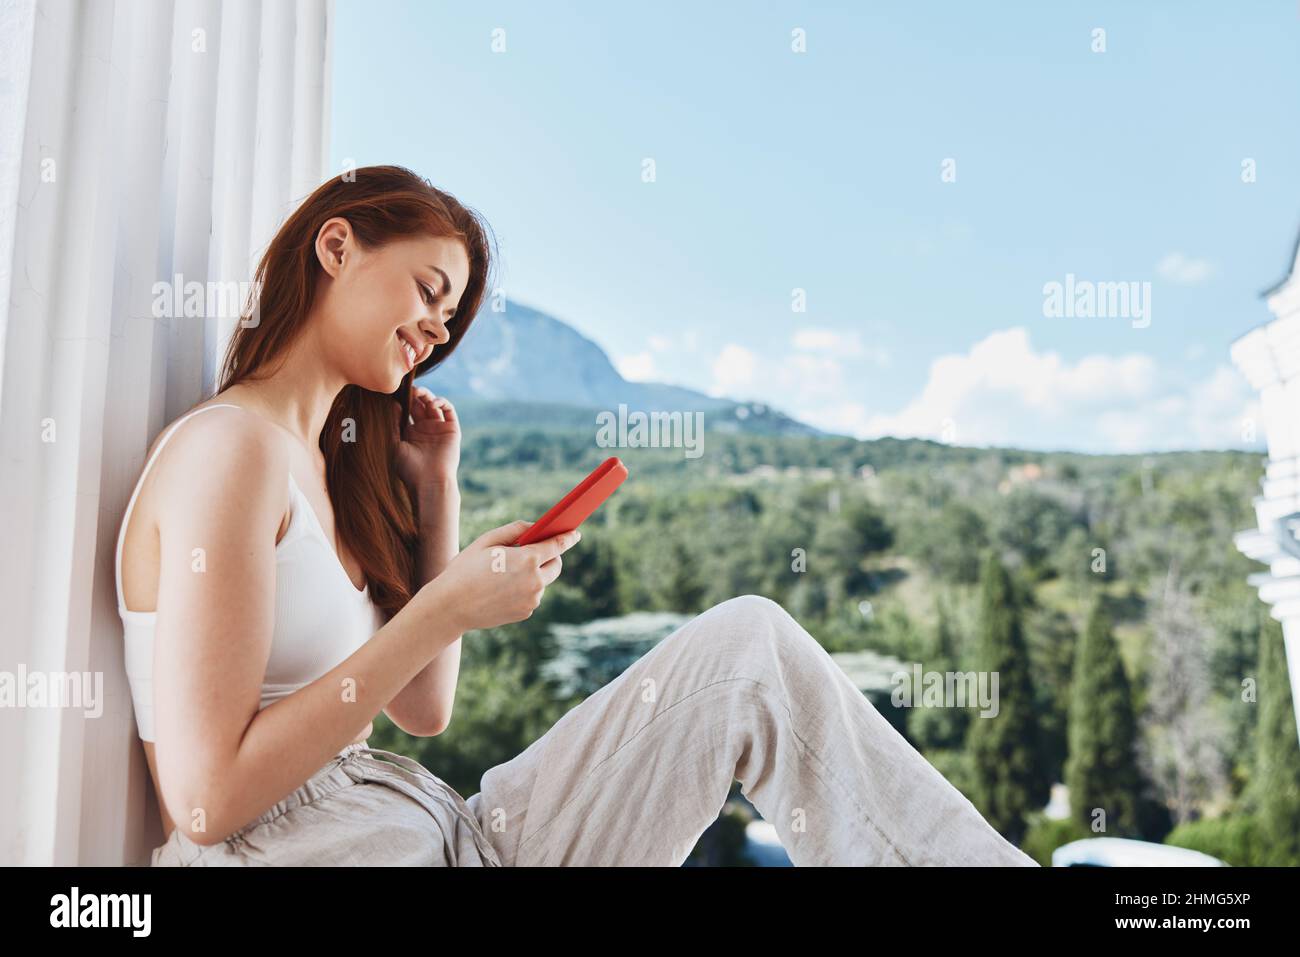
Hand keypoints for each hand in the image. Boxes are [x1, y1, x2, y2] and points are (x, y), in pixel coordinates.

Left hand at [394, 387, 459, 491]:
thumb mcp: (394, 445)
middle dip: (414, 394)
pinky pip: (449, 410)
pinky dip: (442, 402)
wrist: (429, 482)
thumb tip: (391, 404)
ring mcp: (439, 428)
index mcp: (410, 433)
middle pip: (420, 404)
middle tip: (407, 388)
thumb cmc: (409, 468)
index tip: (394, 392)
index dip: (402, 400)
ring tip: (418, 392)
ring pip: (433, 404)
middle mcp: (425, 429)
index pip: (406, 410)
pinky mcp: (452, 429)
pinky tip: (432, 402)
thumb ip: (392, 424)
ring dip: (426, 395)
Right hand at [429, 520, 581, 632]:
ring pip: (543, 582)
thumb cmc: (465, 569)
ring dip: (534, 575)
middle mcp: (535, 581)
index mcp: (528, 559)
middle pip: (556, 565)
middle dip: (550, 557)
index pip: (557, 545)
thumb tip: (535, 528)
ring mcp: (532, 599)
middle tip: (535, 552)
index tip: (575, 533)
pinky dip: (523, 590)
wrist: (450, 607)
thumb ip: (515, 530)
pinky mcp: (525, 613)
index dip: (568, 537)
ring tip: (507, 573)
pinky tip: (501, 589)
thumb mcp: (487, 541)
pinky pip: (531, 596)